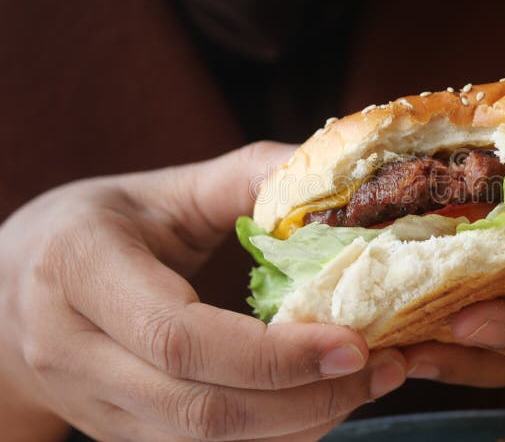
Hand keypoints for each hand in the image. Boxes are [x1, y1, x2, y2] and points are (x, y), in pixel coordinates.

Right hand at [0, 142, 405, 440]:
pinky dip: (274, 434)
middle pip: (200, 407)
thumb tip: (332, 174)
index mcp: (81, 269)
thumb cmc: (99, 228)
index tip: (353, 344)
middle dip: (304, 399)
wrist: (11, 290)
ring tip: (368, 384)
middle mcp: (75, 350)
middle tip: (382, 368)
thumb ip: (246, 178)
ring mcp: (92, 405)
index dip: (273, 353)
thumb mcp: (162, 190)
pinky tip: (321, 401)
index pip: (180, 336)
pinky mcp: (118, 433)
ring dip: (299, 422)